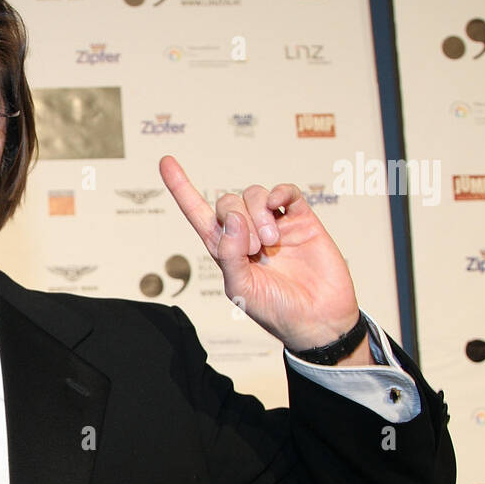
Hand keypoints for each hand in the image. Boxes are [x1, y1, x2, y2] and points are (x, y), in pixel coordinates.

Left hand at [158, 155, 361, 353]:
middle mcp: (247, 234)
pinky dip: (278, 192)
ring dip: (257, 214)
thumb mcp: (241, 289)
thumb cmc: (277, 311)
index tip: (165, 162)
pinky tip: (277, 206)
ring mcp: (274, 225)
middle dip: (236, 218)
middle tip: (254, 249)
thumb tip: (232, 219)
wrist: (318, 320)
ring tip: (270, 243)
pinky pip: (285, 192)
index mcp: (225, 250)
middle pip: (227, 201)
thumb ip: (229, 255)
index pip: (197, 214)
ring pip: (253, 195)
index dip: (181, 189)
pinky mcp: (301, 221)